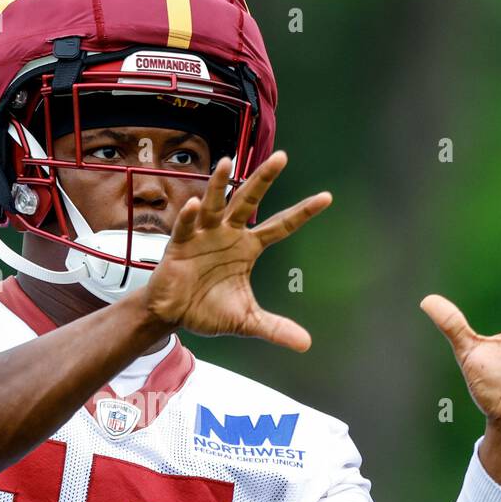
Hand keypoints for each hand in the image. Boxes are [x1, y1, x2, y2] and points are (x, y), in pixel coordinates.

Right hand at [143, 151, 330, 351]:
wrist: (173, 314)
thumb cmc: (208, 309)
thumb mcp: (246, 320)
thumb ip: (275, 327)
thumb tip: (306, 344)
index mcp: (248, 247)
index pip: (281, 226)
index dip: (303, 213)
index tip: (327, 197)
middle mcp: (228, 234)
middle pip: (249, 201)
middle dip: (264, 179)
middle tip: (282, 157)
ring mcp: (203, 235)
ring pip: (215, 204)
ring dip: (220, 184)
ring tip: (227, 162)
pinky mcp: (180, 244)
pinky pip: (185, 226)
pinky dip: (189, 216)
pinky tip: (195, 206)